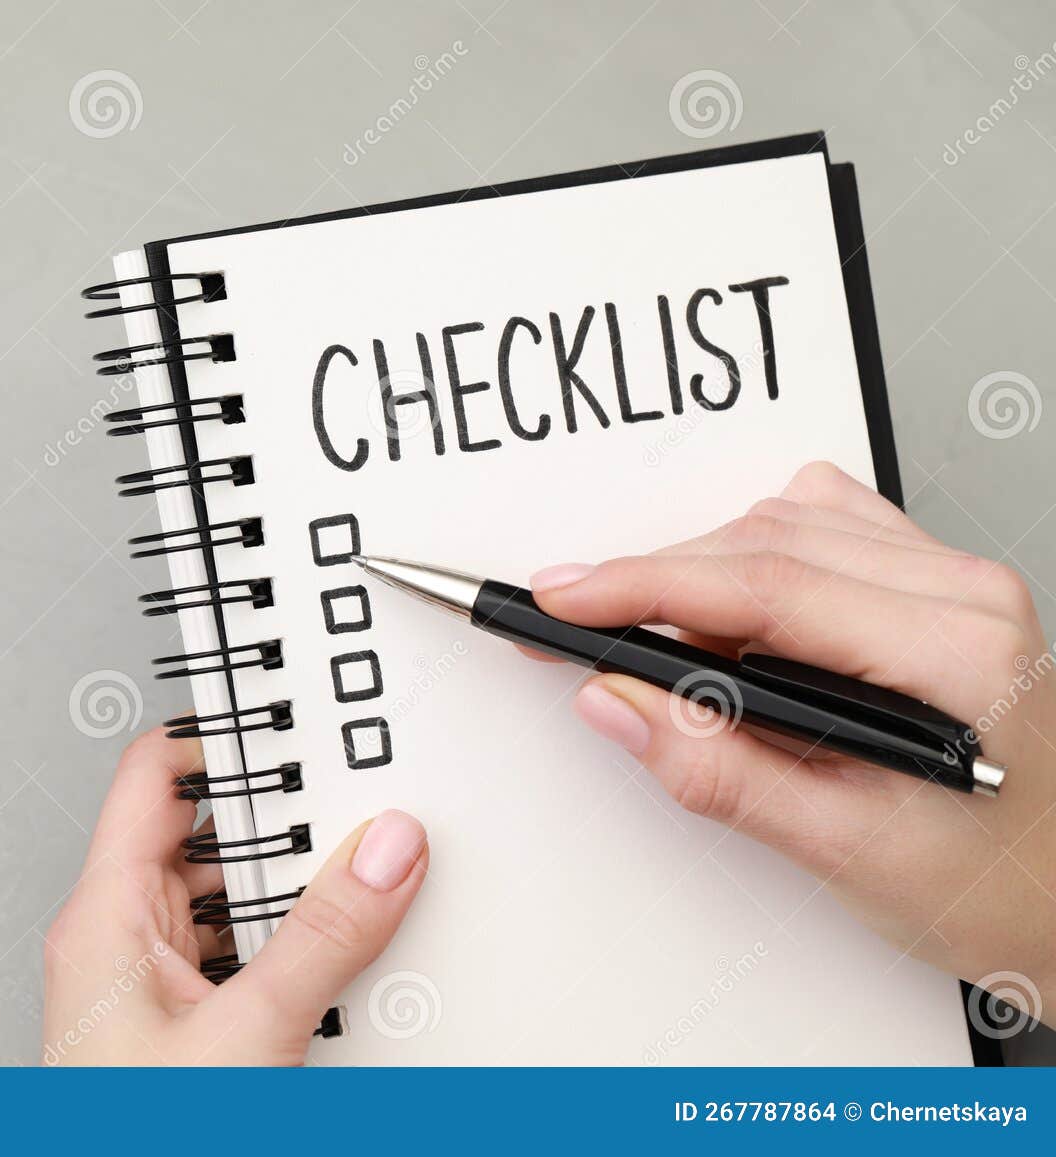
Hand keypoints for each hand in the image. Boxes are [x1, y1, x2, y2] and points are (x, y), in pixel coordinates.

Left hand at [42, 728, 428, 1064]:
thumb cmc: (135, 1136)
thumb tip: (383, 849)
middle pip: (204, 834)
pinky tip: (339, 952)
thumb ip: (324, 938)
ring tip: (355, 868)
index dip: (215, 732)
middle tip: (346, 792)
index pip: (152, 776)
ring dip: (292, 888)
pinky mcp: (189, 1030)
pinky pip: (245, 955)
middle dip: (278, 816)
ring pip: (232, 899)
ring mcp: (155, 988)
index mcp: (103, 916)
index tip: (286, 712)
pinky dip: (293, 945)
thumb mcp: (247, 1035)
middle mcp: (121, 941)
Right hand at [524, 461, 1055, 1013]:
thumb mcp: (846, 851)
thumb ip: (718, 771)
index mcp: (955, 651)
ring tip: (660, 653)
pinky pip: (820, 524)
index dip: (642, 587)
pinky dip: (752, 557)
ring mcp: (955, 577)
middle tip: (572, 626)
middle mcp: (963, 592)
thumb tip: (618, 704)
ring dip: (700, 574)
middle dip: (651, 581)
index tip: (562, 598)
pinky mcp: (936, 580)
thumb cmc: (996, 887)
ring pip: (782, 524)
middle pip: (762, 541)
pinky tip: (734, 617)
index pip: (763, 588)